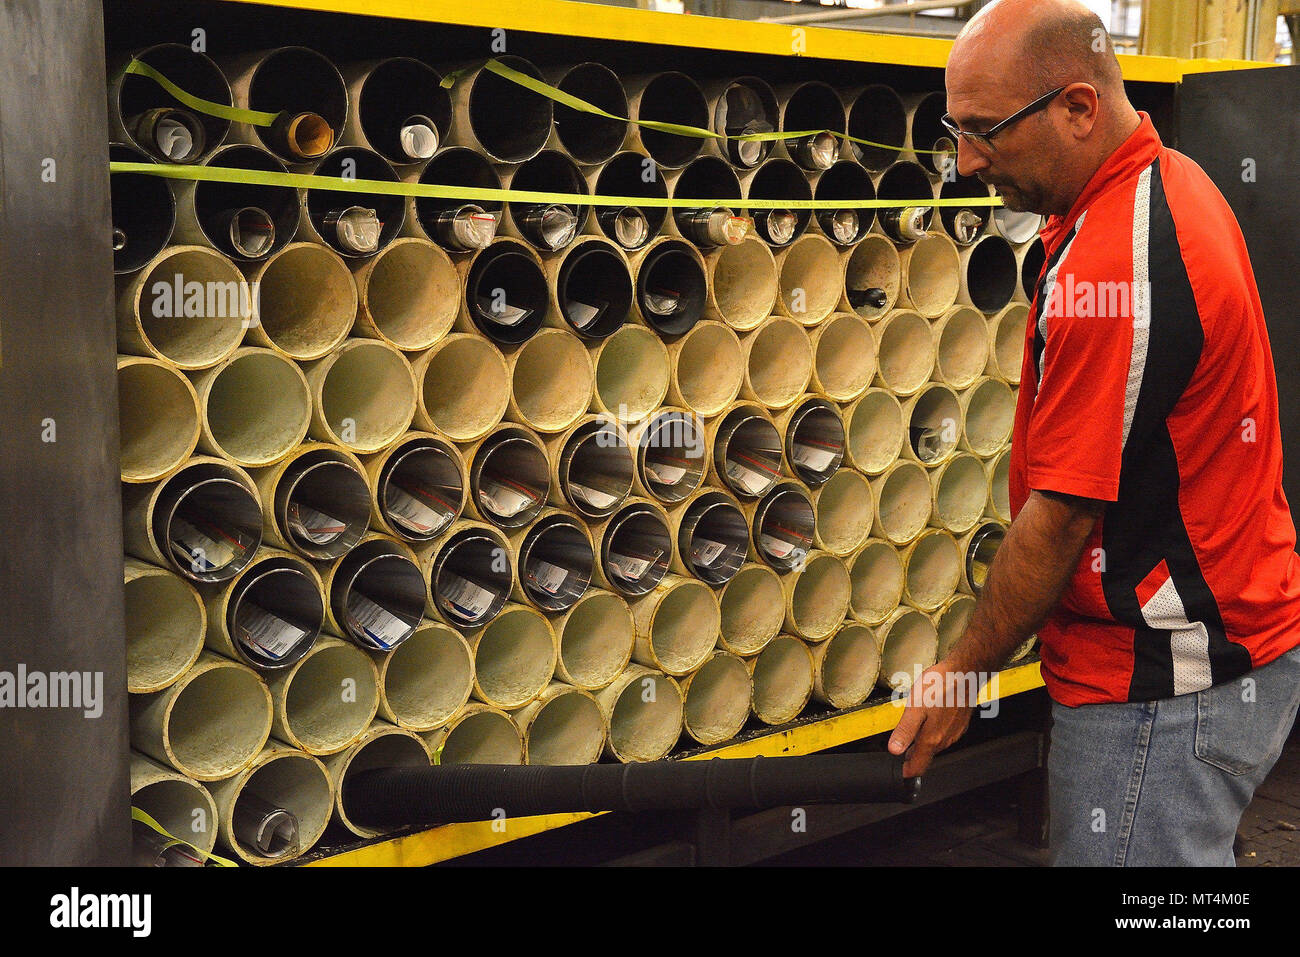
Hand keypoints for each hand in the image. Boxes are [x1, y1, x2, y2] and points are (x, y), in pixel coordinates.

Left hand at [887, 660, 975, 777]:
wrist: (965, 674)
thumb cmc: (940, 686)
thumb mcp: (915, 707)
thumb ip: (905, 731)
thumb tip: (895, 750)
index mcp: (932, 739)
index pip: (919, 767)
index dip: (907, 771)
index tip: (900, 772)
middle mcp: (945, 739)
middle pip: (926, 756)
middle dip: (913, 755)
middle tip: (901, 749)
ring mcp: (954, 732)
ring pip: (935, 745)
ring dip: (923, 742)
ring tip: (913, 732)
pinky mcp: (960, 724)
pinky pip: (944, 734)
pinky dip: (934, 732)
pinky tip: (929, 719)